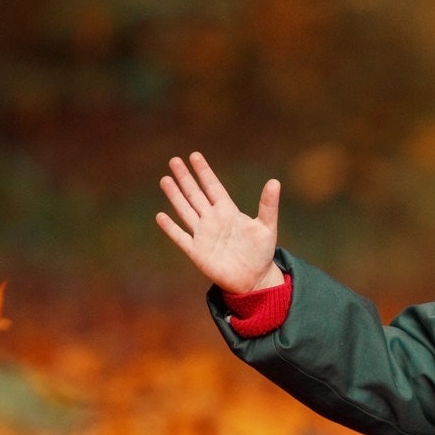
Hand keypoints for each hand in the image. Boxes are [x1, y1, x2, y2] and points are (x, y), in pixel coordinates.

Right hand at [155, 152, 283, 292]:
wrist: (254, 280)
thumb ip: (268, 205)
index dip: (204, 172)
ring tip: (165, 179)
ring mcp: (203, 234)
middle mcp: (212, 219)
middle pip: (195, 194)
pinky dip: (171, 228)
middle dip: (185, 178)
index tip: (194, 155)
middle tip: (174, 160)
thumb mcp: (267, 227)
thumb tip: (275, 181)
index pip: (212, 186)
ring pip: (185, 211)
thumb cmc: (261, 253)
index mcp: (227, 210)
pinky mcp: (197, 252)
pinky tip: (160, 216)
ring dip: (175, 196)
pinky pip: (181, 237)